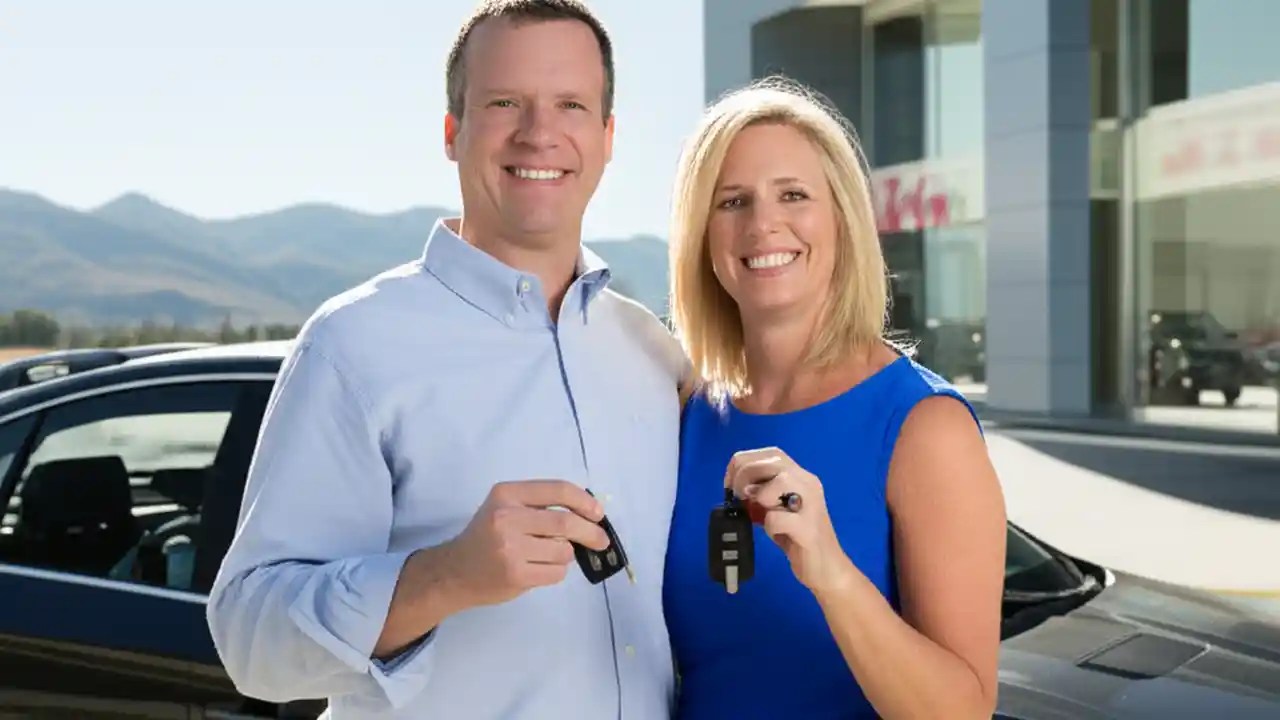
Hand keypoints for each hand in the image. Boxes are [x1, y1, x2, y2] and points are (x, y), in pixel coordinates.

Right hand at [442, 480, 608, 607]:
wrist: (454, 572)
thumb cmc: (487, 536)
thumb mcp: (506, 507)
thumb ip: (540, 505)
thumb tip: (590, 513)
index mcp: (507, 494)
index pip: (557, 490)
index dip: (585, 501)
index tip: (598, 513)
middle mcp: (507, 517)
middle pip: (566, 523)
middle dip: (591, 532)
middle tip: (601, 541)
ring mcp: (510, 548)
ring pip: (564, 551)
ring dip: (566, 554)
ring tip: (546, 556)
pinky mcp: (515, 575)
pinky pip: (556, 573)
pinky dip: (557, 571)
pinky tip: (538, 569)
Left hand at [725, 447, 856, 594]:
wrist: (826, 569)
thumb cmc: (797, 538)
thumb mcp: (775, 509)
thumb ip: (760, 494)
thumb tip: (736, 487)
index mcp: (799, 476)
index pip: (770, 453)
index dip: (743, 463)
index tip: (730, 484)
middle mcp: (808, 483)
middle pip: (772, 461)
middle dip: (745, 476)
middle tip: (739, 498)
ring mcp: (812, 505)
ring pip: (782, 480)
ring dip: (761, 495)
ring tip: (760, 511)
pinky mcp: (809, 529)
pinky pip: (779, 518)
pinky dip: (769, 525)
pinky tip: (775, 533)